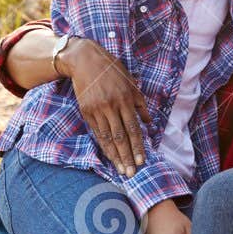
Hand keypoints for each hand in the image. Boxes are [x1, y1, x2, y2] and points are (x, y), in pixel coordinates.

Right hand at [61, 38, 151, 175]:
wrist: (84, 60)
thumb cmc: (112, 70)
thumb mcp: (131, 82)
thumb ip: (140, 103)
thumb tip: (148, 122)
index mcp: (125, 99)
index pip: (133, 128)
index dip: (137, 146)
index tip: (141, 161)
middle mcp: (111, 106)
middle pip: (120, 137)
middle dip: (126, 156)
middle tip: (131, 173)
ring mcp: (97, 109)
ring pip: (107, 138)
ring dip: (114, 156)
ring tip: (121, 170)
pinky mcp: (86, 111)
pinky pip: (96, 132)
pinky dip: (103, 145)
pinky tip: (108, 156)